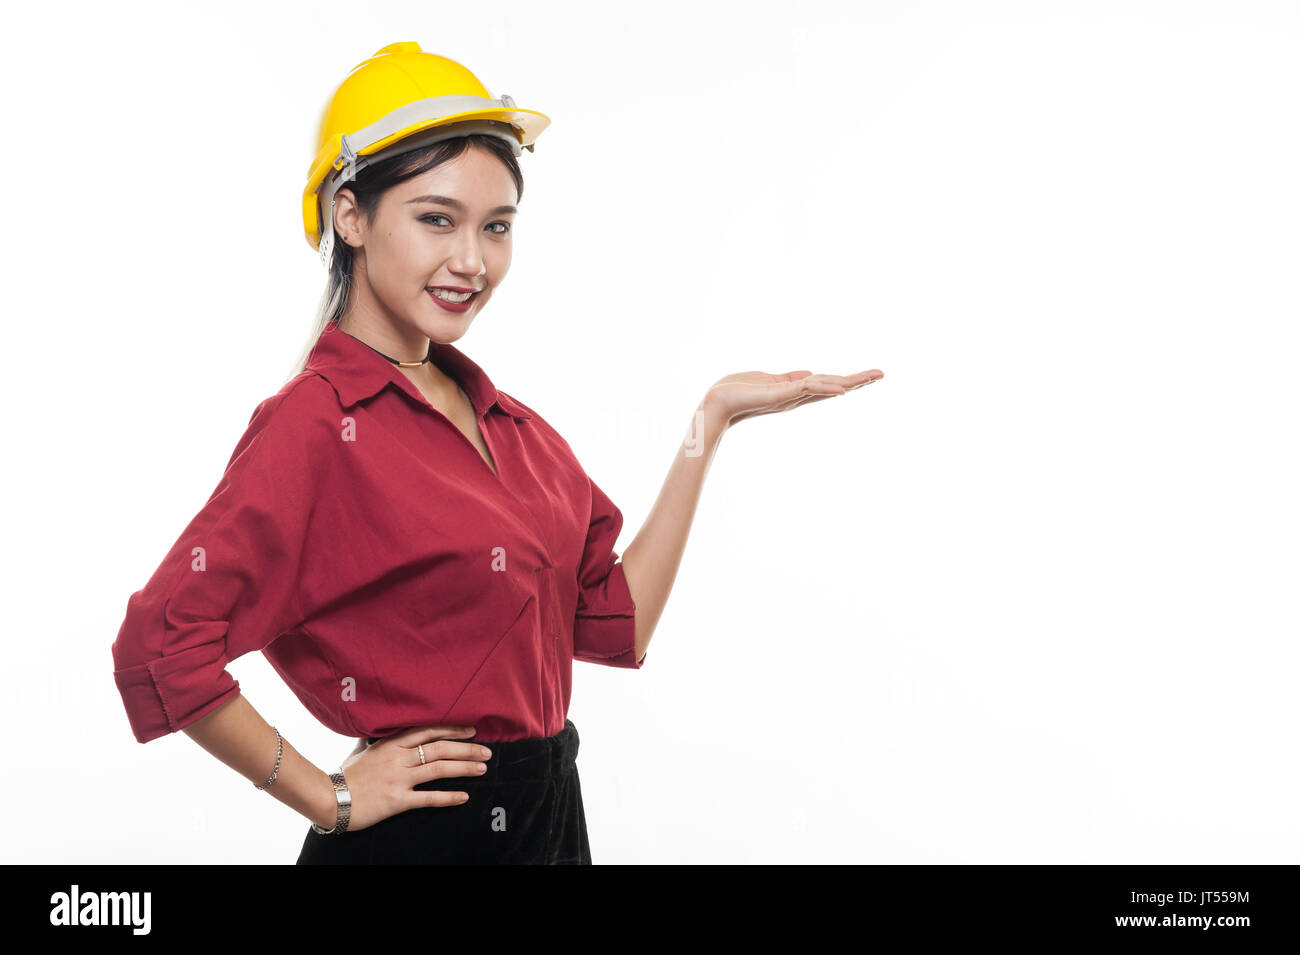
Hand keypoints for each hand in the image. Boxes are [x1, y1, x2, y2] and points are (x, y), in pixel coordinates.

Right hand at [316, 724, 492, 831]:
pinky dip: (448, 797)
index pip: (428, 730)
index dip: (452, 729)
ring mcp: (398, 779)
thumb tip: (376, 727)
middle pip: (440, 748)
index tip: (472, 730)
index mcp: (391, 743)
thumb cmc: (345, 774)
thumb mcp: (360, 750)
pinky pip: (428, 798)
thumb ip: (375, 739)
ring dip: (464, 768)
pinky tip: (464, 796)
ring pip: (438, 769)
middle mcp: (398, 758)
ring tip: (482, 769)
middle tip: (487, 751)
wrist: (330, 798)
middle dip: (467, 749)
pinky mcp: (396, 801)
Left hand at [703, 368, 882, 427]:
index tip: (872, 375)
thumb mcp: (770, 381)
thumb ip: (791, 379)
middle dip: (858, 380)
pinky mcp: (780, 394)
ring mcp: (791, 396)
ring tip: (871, 377)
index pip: (829, 384)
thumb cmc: (739, 392)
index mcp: (797, 392)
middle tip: (883, 373)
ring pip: (826, 386)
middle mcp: (798, 396)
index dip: (851, 380)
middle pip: (835, 386)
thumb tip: (810, 374)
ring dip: (849, 382)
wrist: (717, 403)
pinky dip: (825, 387)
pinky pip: (807, 389)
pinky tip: (841, 388)